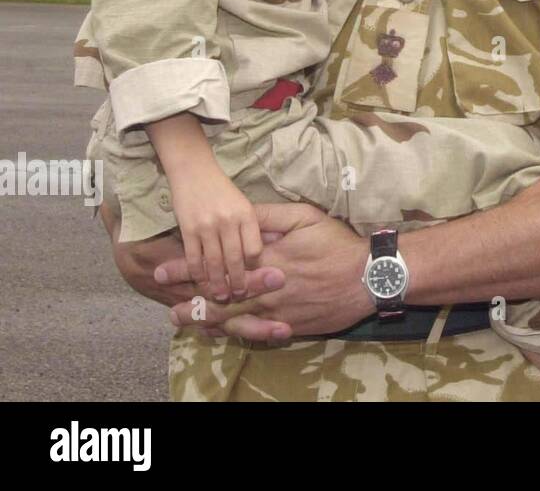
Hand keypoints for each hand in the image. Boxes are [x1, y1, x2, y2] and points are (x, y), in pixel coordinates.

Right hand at [99, 199, 283, 310]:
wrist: (194, 171)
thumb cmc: (222, 190)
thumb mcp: (243, 204)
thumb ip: (250, 226)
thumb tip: (261, 253)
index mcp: (247, 215)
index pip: (255, 249)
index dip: (255, 268)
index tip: (256, 281)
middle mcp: (229, 222)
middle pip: (236, 260)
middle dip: (238, 282)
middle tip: (239, 297)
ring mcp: (207, 226)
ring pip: (214, 262)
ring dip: (217, 283)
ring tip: (220, 296)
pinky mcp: (188, 229)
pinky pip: (194, 257)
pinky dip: (197, 272)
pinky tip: (200, 281)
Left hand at [160, 203, 371, 339]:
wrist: (369, 278)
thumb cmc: (338, 244)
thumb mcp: (306, 218)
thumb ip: (270, 216)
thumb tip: (241, 214)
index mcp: (267, 259)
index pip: (218, 265)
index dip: (188, 268)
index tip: (162, 268)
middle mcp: (267, 289)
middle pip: (219, 298)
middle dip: (189, 301)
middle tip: (166, 305)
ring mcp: (277, 311)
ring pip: (233, 320)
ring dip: (206, 321)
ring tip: (184, 322)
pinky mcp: (289, 327)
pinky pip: (255, 333)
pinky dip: (233, 334)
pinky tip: (220, 334)